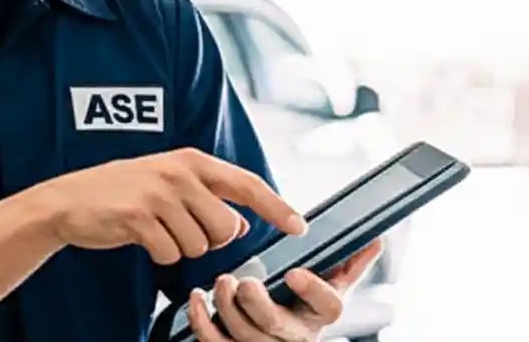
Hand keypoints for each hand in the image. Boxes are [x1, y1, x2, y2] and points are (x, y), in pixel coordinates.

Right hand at [35, 148, 306, 264]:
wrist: (68, 200)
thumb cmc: (120, 191)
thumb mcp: (167, 183)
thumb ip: (206, 198)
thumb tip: (240, 223)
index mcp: (190, 161)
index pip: (246, 183)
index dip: (276, 206)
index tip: (298, 225)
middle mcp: (178, 173)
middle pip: (226, 227)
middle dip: (209, 239)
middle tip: (179, 227)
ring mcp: (158, 194)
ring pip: (199, 245)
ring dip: (180, 247)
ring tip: (154, 228)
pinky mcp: (139, 218)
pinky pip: (171, 254)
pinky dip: (159, 254)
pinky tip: (140, 237)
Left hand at [188, 238, 384, 340]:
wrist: (278, 334)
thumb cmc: (300, 301)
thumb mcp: (328, 284)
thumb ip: (348, 263)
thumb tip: (375, 239)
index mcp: (319, 314)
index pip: (330, 307)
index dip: (313, 289)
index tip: (293, 271)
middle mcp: (295, 336)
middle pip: (278, 326)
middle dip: (257, 303)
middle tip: (242, 280)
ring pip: (245, 336)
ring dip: (227, 308)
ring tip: (221, 282)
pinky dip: (202, 322)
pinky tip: (197, 298)